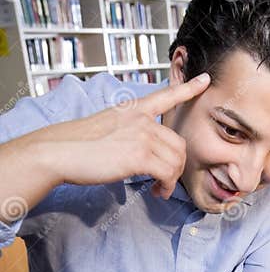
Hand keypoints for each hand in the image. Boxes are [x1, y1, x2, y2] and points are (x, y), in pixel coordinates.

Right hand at [38, 73, 210, 199]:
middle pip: (178, 143)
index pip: (165, 96)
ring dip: (171, 180)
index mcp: (133, 110)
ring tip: (159, 189)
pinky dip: (166, 186)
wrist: (61, 152)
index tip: (205, 80)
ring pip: (176, 160)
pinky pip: (168, 173)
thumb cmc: (79, 146)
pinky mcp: (139, 155)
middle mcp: (141, 119)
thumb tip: (142, 154)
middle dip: (176, 167)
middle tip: (163, 182)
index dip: (188, 88)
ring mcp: (141, 135)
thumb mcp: (107, 128)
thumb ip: (129, 133)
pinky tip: (156, 191)